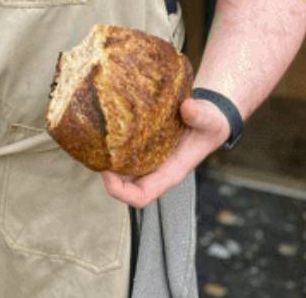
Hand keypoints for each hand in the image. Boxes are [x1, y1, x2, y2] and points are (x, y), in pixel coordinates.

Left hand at [100, 97, 230, 208]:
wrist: (211, 116)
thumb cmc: (211, 124)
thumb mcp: (210, 120)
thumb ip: (200, 115)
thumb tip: (186, 107)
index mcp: (170, 173)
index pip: (141, 196)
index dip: (120, 192)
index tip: (107, 173)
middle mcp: (155, 170)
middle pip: (124, 185)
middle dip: (106, 174)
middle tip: (94, 151)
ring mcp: (148, 159)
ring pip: (120, 170)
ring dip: (106, 159)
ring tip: (95, 139)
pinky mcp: (144, 145)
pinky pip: (123, 152)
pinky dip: (113, 145)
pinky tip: (106, 128)